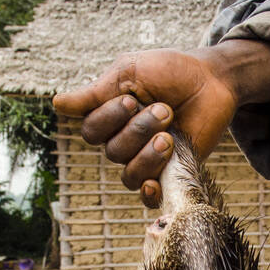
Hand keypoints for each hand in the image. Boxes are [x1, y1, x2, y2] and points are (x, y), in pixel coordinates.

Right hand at [54, 49, 239, 207]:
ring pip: (129, 174)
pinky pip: (148, 197)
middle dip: (138, 131)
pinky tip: (154, 183)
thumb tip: (57, 104)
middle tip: (164, 110)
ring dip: (148, 155)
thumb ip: (96, 93)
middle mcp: (124, 140)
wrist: (213, 82)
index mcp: (110, 116)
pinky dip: (148, 192)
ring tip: (170, 135)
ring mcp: (146, 159)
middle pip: (112, 152)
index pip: (91, 131)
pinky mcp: (169, 173)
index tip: (133, 99)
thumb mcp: (130, 72)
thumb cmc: (171, 72)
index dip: (109, 119)